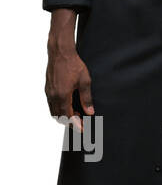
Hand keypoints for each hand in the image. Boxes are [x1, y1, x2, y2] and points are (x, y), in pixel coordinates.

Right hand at [45, 9, 93, 132]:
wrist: (60, 53)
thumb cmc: (74, 65)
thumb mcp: (85, 81)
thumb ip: (86, 98)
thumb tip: (90, 112)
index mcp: (63, 96)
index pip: (68, 116)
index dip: (76, 125)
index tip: (82, 130)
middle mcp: (53, 96)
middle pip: (59, 117)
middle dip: (69, 121)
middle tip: (81, 121)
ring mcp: (49, 92)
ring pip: (53, 111)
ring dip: (63, 115)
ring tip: (76, 113)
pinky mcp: (47, 89)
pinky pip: (51, 104)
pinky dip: (59, 109)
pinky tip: (68, 104)